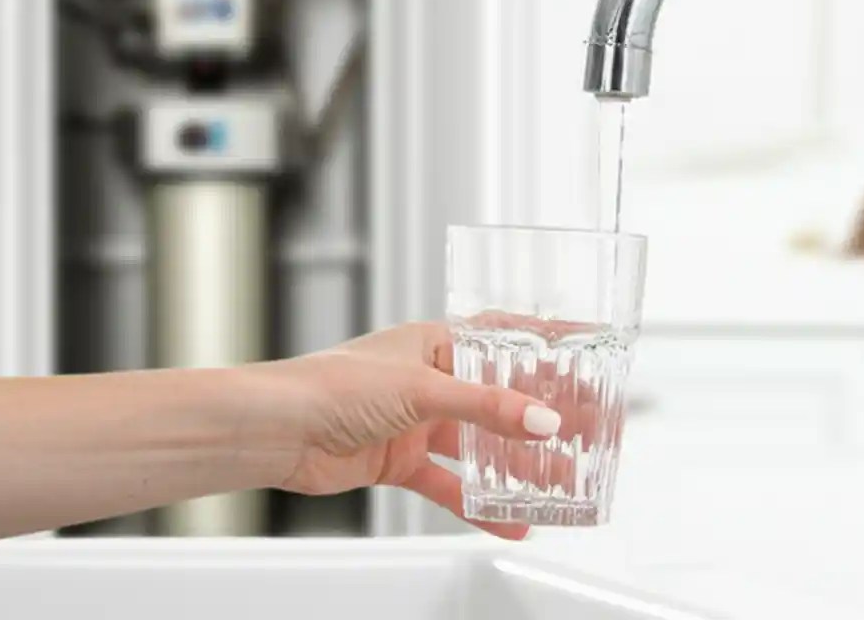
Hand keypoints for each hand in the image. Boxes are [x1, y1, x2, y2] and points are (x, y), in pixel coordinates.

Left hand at [259, 323, 560, 539]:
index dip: (544, 354)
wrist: (278, 429)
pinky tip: (508, 520)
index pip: (502, 344)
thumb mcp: (422, 389)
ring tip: (558, 484)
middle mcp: (428, 380)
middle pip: (497, 401)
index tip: (585, 362)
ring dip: (516, 466)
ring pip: (478, 446)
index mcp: (434, 343)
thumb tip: (541, 421)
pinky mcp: (401, 460)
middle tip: (584, 435)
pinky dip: (477, 503)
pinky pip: (450, 483)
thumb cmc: (331, 385)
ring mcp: (415, 422)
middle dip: (539, 420)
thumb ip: (485, 408)